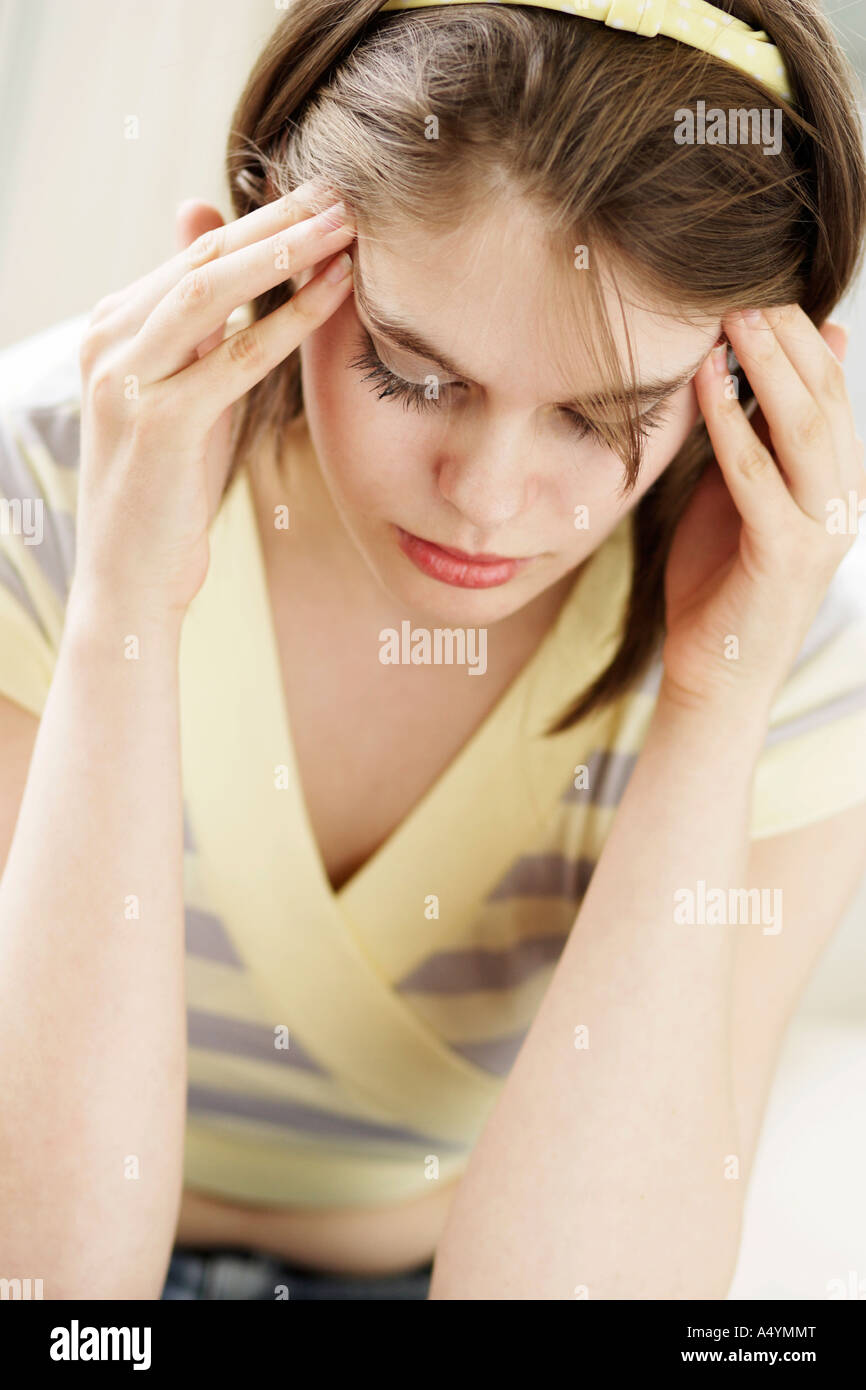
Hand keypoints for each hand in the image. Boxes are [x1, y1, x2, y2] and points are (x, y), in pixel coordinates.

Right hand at [72, 181, 355, 619]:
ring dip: (286, 250)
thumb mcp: (185, 397)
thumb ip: (200, 327)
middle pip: (204, 257)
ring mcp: (128, 382)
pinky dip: (290, 319)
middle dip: (280, 219)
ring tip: (347, 223)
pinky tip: (335, 292)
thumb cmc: (167, 491)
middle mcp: (109, 344)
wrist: (132, 578)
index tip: (324, 197)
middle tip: (345, 190)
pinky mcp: (161, 423)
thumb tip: (213, 241)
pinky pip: (236, 356)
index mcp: (112, 330)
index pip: (196, 255)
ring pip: (212, 290)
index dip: (264, 220)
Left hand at [659, 304, 865, 714]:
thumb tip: (756, 369)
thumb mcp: (738, 494)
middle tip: (741, 293)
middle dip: (785, 338)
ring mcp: (821, 525)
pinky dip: (731, 422)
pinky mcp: (785, 551)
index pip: (830, 390)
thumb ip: (751, 436)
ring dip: (765, 365)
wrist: (718, 673)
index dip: (797, 338)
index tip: (752, 297)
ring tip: (730, 318)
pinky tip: (706, 384)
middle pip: (824, 395)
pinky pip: (756, 472)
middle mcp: (842, 497)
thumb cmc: (720, 582)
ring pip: (802, 424)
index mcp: (838, 479)